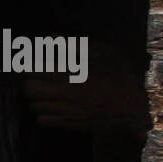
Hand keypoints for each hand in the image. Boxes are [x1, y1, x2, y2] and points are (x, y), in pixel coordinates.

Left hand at [19, 41, 148, 140]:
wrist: (134, 110)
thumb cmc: (121, 78)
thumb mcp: (106, 54)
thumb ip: (77, 45)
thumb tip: (53, 37)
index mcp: (72, 73)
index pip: (34, 70)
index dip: (29, 65)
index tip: (33, 61)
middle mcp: (64, 94)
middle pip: (29, 89)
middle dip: (29, 81)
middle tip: (37, 76)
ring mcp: (65, 111)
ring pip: (33, 105)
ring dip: (35, 97)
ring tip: (45, 90)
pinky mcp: (67, 124)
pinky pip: (41, 120)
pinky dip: (41, 112)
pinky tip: (52, 105)